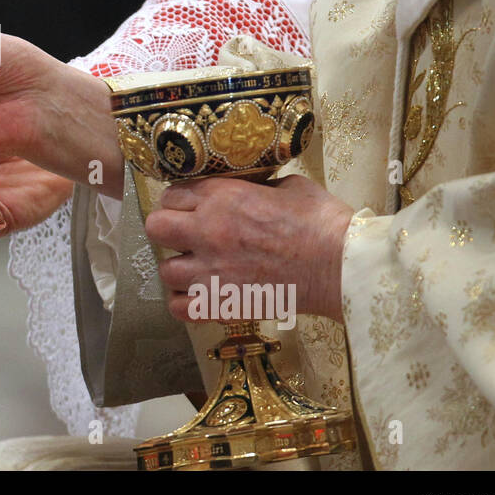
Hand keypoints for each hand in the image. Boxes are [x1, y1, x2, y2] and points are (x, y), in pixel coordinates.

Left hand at [147, 175, 353, 323]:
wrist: (340, 266)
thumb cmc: (321, 221)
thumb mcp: (286, 186)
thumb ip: (253, 187)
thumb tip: (244, 191)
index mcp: (221, 197)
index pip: (172, 195)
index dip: (180, 202)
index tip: (192, 209)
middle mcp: (207, 231)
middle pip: (155, 228)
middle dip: (168, 230)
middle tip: (187, 237)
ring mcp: (210, 271)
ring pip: (164, 270)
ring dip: (179, 269)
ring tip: (198, 270)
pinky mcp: (220, 304)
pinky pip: (179, 308)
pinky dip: (186, 303)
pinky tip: (202, 296)